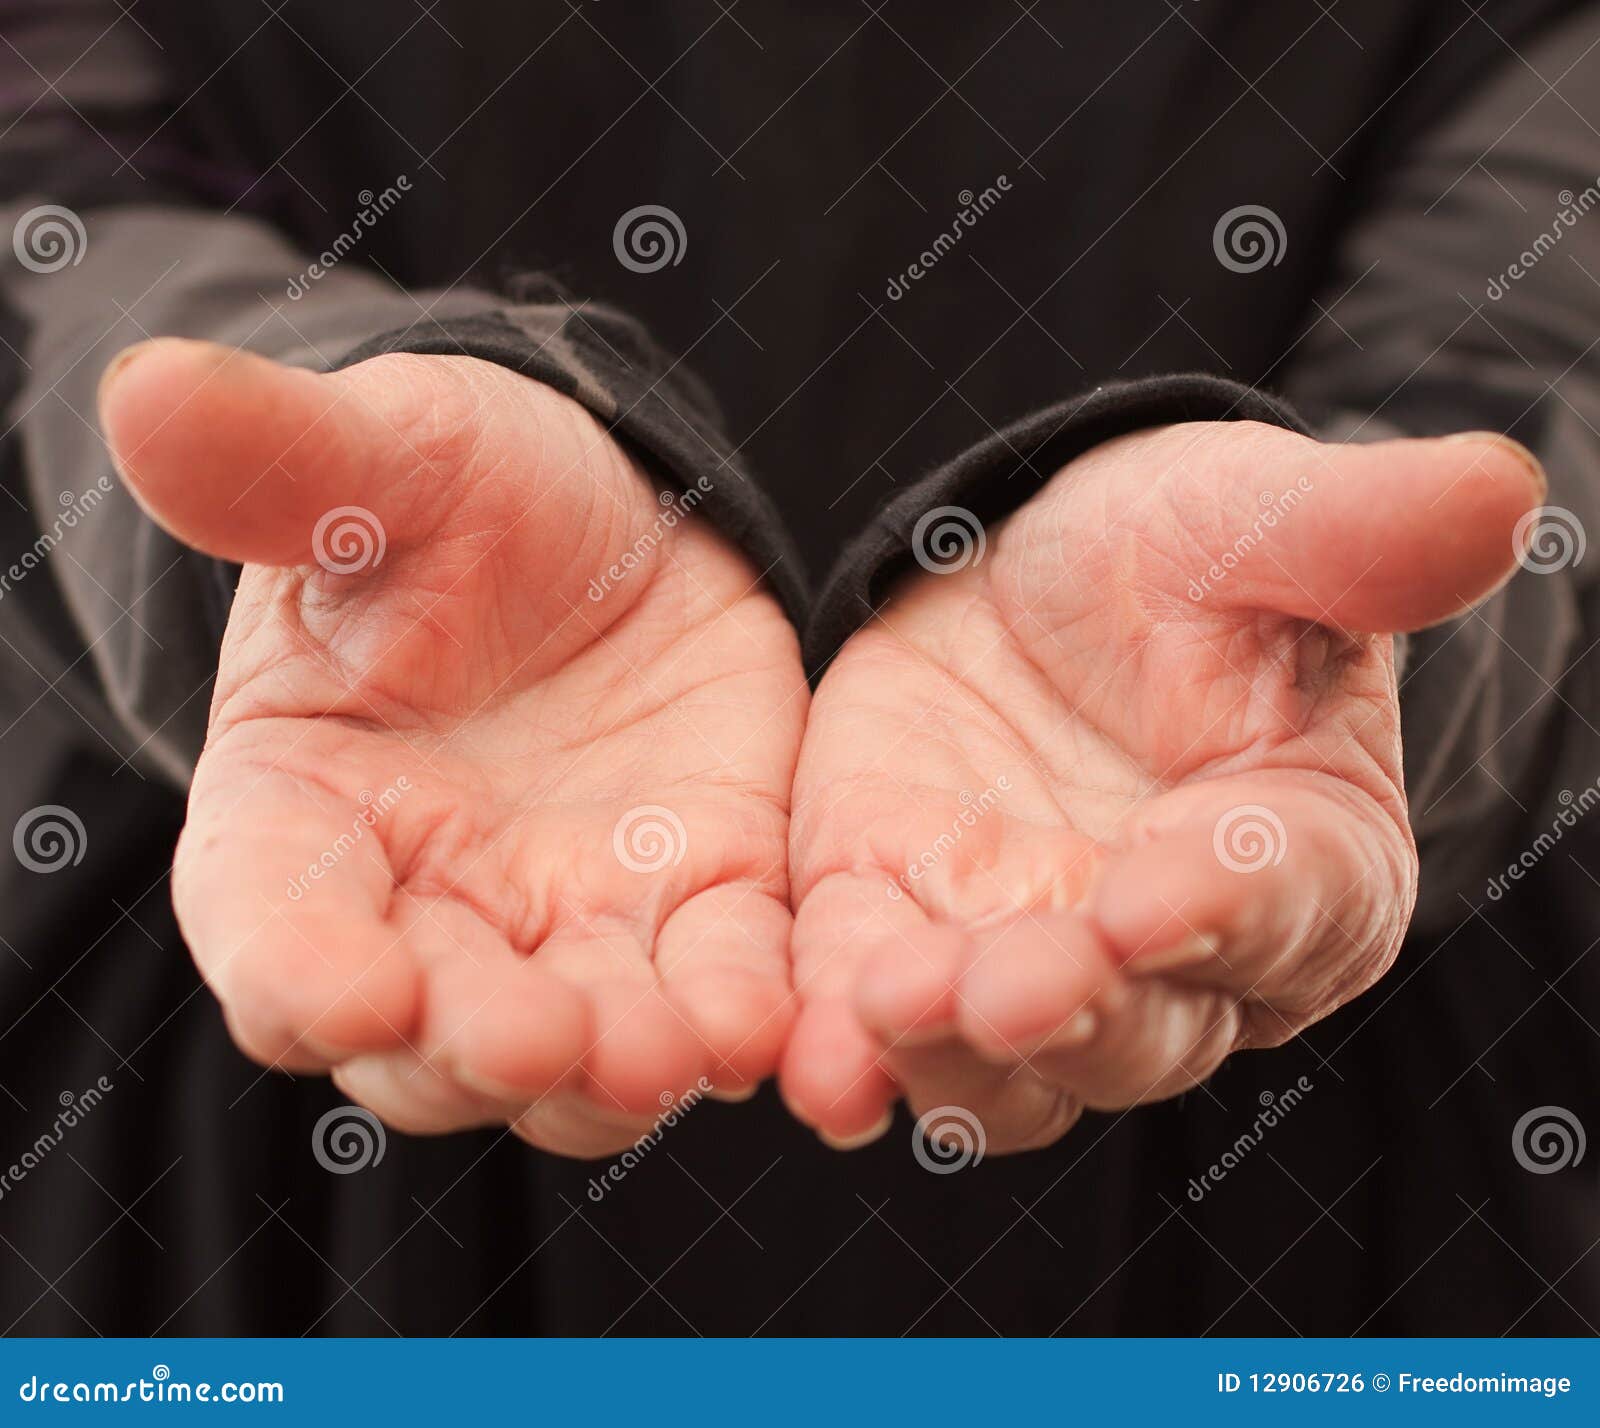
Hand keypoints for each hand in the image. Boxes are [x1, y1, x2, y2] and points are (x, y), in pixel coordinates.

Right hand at [100, 340, 805, 1155]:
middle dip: (470, 1051)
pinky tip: (765, 1028)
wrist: (615, 518)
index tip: (351, 993)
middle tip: (528, 1041)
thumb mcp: (387, 459)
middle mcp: (424, 902)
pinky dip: (733, 1020)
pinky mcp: (696, 903)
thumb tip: (147, 391)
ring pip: (569, 1057)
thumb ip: (282, 459)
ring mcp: (565, 924)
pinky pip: (711, 987)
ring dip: (606, 1075)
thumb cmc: (464, 494)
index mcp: (303, 806)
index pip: (269, 921)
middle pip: (421, 1038)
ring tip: (664, 1056)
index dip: (299, 971)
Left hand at [780, 419, 1542, 1151]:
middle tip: (1013, 984)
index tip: (1162, 891)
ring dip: (952, 1056)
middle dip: (1079, 1011)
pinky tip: (810, 1064)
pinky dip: (844, 1052)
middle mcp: (1174, 952)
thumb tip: (1504, 492)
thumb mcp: (1255, 520)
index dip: (1228, 907)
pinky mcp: (898, 932)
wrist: (1023, 574)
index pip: (1287, 903)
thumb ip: (1359, 534)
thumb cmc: (1177, 554)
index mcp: (1303, 853)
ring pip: (1008, 1066)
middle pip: (1144, 1028)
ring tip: (886, 1012)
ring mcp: (1028, 956)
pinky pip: (869, 1017)